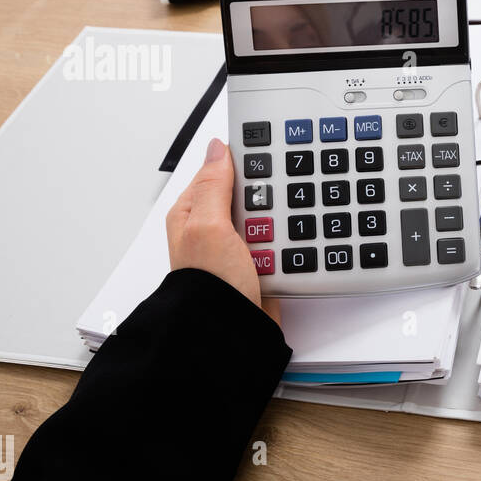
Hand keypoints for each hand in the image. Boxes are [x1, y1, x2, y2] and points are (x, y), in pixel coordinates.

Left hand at [166, 138, 279, 324]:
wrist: (229, 332)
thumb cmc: (209, 285)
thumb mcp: (208, 225)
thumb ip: (214, 184)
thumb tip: (218, 147)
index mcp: (193, 211)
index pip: (221, 170)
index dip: (245, 163)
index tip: (268, 161)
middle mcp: (214, 227)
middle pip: (251, 193)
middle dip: (267, 199)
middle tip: (267, 214)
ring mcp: (238, 247)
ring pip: (271, 218)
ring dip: (280, 226)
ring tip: (273, 241)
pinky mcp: (260, 264)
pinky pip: (283, 244)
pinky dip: (288, 247)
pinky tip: (285, 253)